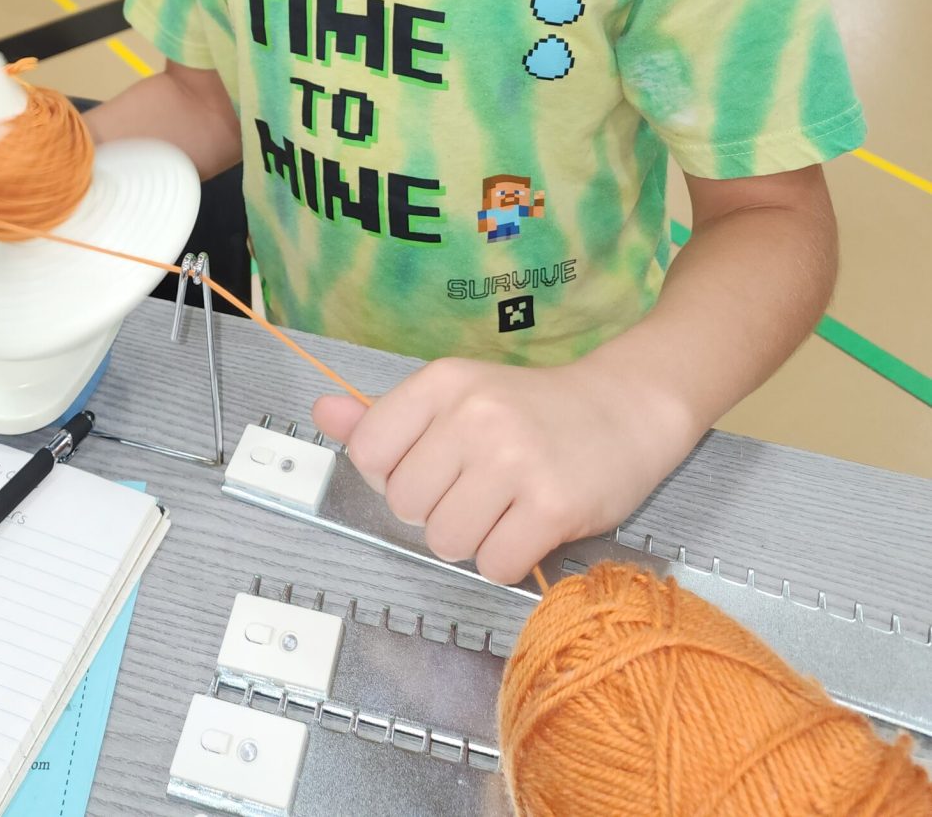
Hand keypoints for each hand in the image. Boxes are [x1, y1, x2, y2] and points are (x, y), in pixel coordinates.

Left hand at [313, 355, 693, 583]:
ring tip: (502, 509)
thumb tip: (321, 410)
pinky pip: (494, 565)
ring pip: (444, 541)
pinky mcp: (553, 505)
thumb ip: (385, 413)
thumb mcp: (456, 396)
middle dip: (434, 511)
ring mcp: (515, 459)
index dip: (392, 475)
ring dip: (469, 541)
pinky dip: (506, 561)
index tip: (430, 467)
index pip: (368, 453)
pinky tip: (527, 528)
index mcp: (443, 382)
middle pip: (404, 505)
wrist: (625, 408)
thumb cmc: (531, 410)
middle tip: (476, 489)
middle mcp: (475, 414)